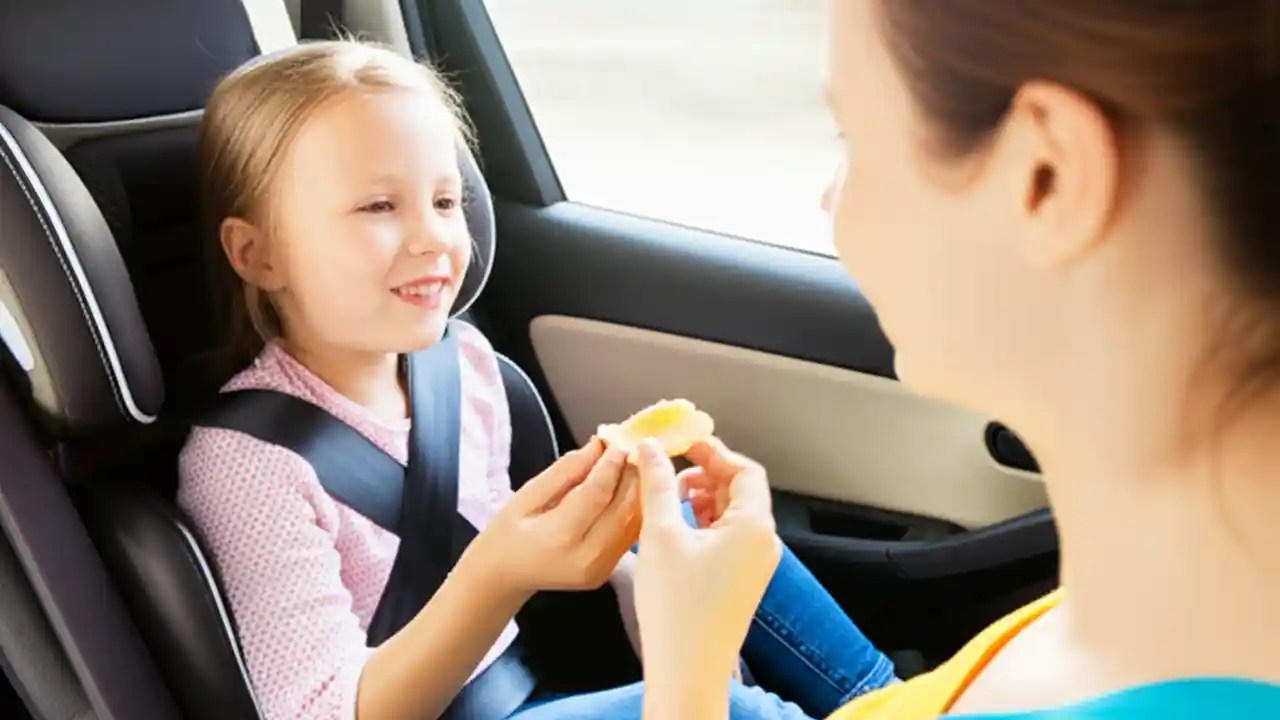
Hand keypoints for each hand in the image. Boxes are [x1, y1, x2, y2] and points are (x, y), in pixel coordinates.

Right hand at [461, 439, 640, 600]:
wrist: (504, 576)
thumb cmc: (508, 533)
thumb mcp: (526, 495)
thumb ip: (564, 471)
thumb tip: (597, 447)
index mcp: (559, 536)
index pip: (596, 494)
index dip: (611, 465)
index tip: (618, 443)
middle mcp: (586, 557)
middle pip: (622, 508)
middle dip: (631, 475)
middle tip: (630, 449)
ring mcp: (600, 568)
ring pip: (632, 521)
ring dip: (637, 491)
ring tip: (631, 466)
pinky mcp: (607, 571)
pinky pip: (628, 534)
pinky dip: (633, 509)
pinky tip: (628, 490)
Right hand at [633, 438, 781, 715]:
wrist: (686, 670)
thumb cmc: (676, 606)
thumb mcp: (661, 534)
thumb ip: (658, 483)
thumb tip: (650, 448)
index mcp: (754, 525)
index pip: (744, 469)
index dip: (713, 452)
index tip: (682, 444)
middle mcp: (764, 543)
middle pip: (741, 490)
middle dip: (705, 474)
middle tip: (669, 468)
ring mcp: (755, 565)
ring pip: (733, 514)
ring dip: (703, 498)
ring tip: (669, 498)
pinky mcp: (741, 582)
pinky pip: (729, 538)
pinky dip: (705, 523)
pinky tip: (676, 528)